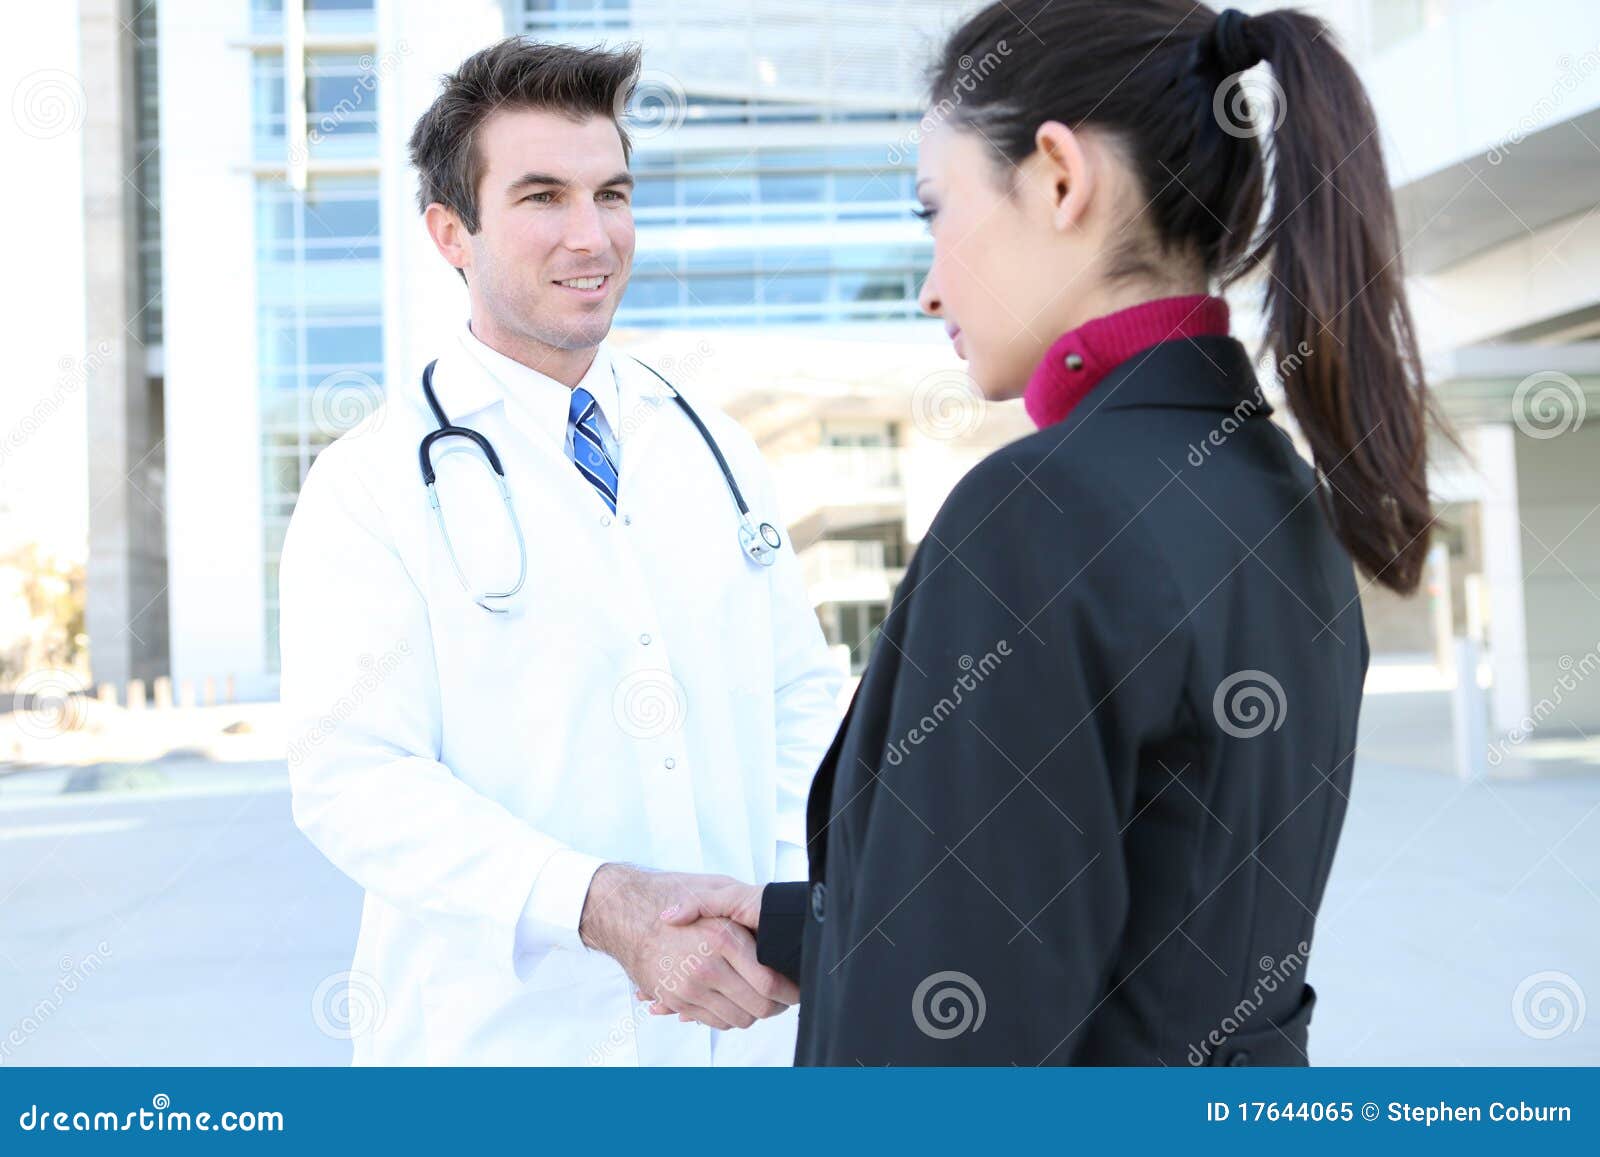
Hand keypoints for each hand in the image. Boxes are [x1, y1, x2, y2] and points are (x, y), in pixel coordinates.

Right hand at [579, 864, 792, 1029]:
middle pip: (758, 1007)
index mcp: (722, 939)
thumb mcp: (715, 889)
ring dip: (754, 1013)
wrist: (625, 913)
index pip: (768, 982)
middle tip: (785, 997)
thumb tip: (777, 928)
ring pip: (738, 1019)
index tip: (798, 989)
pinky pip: (713, 1022)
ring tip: (760, 997)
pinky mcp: (675, 1000)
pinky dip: (729, 1016)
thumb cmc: (672, 895)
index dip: (790, 991)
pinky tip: (734, 999)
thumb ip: (746, 908)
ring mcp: (688, 988)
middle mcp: (706, 968)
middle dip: (778, 1006)